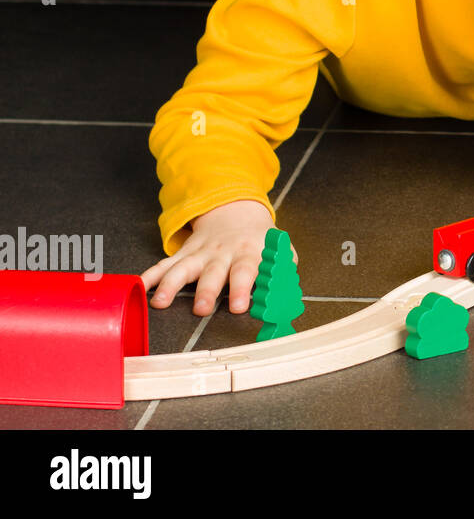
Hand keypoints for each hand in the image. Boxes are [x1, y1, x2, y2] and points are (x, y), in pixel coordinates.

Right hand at [141, 199, 287, 316]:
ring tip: (159, 301)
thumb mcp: (279, 250)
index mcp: (249, 253)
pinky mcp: (184, 254)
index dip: (242, 289)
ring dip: (170, 284)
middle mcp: (223, 253)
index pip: (246, 271)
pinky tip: (137, 286)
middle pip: (213, 274)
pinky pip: (164, 264)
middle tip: (201, 309)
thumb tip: (288, 297)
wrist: (236, 212)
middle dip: (207, 292)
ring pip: (183, 269)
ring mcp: (201, 253)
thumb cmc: (260, 240)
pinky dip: (150, 275)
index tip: (239, 307)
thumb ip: (284, 271)